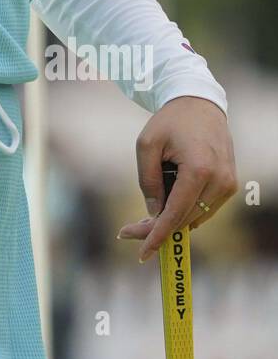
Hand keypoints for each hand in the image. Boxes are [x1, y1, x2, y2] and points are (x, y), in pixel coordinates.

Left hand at [117, 96, 236, 262]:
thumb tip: (154, 214)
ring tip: (146, 212)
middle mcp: (219, 181)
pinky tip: (167, 200)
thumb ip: (148, 181)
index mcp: (198, 170)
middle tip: (127, 231)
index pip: (176, 214)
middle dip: (158, 228)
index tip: (143, 254)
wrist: (199, 104)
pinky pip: (205, 208)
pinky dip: (185, 209)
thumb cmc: (169, 122)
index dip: (158, 236)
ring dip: (172, 219)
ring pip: (196, 217)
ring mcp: (228, 184)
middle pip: (185, 219)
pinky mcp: (230, 185)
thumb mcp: (146, 145)